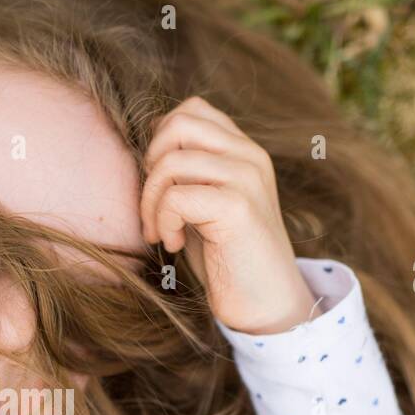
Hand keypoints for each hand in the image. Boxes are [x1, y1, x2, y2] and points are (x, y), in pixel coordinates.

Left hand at [139, 96, 314, 334]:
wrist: (266, 304)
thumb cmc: (228, 258)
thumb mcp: (204, 204)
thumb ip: (186, 172)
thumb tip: (148, 145)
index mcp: (243, 150)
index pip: (191, 110)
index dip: (161, 142)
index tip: (162, 187)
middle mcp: (250, 156)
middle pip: (177, 124)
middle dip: (150, 167)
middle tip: (155, 208)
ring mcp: (247, 178)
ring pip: (170, 162)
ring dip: (151, 202)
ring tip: (161, 233)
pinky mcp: (238, 207)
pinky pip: (175, 197)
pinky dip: (163, 223)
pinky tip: (175, 245)